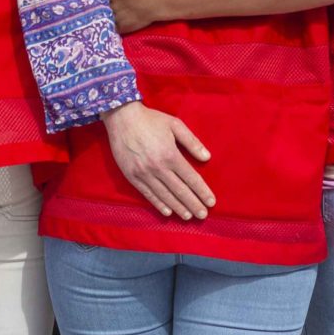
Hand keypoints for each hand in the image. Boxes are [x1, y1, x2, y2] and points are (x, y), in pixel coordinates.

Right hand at [100, 101, 214, 219]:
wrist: (122, 118)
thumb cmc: (151, 120)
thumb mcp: (175, 125)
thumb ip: (192, 142)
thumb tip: (207, 158)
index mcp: (171, 155)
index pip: (191, 178)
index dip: (202, 191)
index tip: (211, 202)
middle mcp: (158, 168)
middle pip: (180, 190)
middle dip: (193, 204)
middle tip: (203, 215)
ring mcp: (144, 174)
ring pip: (165, 195)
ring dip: (178, 207)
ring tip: (189, 217)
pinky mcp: (132, 176)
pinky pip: (148, 194)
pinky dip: (158, 204)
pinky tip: (168, 212)